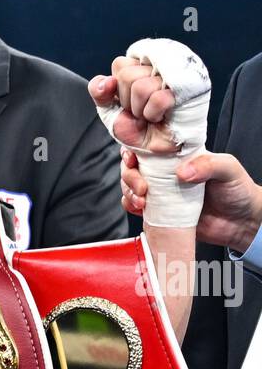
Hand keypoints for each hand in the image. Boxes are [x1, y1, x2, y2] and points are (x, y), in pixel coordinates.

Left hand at [89, 56, 178, 155]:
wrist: (155, 150)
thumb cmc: (136, 128)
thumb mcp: (110, 109)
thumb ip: (99, 91)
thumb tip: (106, 82)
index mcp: (141, 66)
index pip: (120, 64)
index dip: (118, 89)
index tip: (128, 101)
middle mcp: (158, 66)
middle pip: (128, 75)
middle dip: (128, 101)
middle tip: (140, 110)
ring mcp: (173, 76)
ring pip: (141, 87)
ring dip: (140, 109)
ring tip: (150, 114)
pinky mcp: (187, 89)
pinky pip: (158, 98)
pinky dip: (153, 113)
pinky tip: (160, 116)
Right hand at [122, 146, 261, 253]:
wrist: (240, 223)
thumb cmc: (238, 190)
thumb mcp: (228, 169)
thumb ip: (208, 165)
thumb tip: (181, 172)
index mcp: (179, 155)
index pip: (150, 144)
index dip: (135, 148)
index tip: (133, 158)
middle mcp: (166, 172)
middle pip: (133, 165)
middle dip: (129, 174)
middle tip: (142, 187)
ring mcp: (161, 191)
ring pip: (130, 185)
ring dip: (128, 191)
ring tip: (141, 200)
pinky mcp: (158, 211)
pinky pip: (134, 206)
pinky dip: (130, 206)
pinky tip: (139, 208)